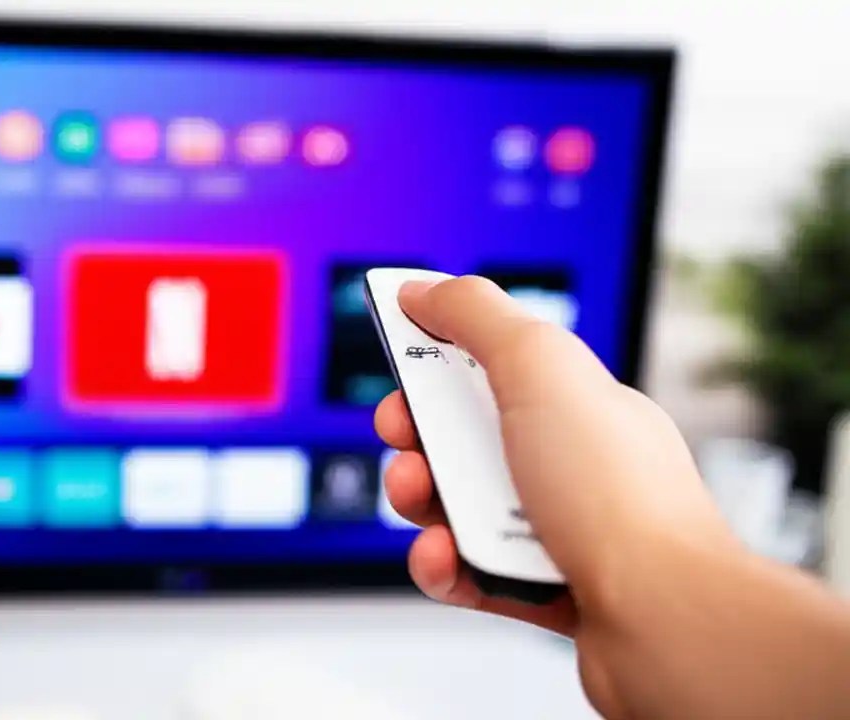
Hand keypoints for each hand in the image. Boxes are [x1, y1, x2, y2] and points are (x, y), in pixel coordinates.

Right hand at [375, 276, 849, 717]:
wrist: (666, 618)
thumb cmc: (618, 496)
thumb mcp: (539, 367)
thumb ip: (476, 315)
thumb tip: (424, 287)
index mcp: (575, 401)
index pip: (493, 361)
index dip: (438, 353)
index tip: (400, 350)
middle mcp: (567, 461)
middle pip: (461, 435)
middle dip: (415, 435)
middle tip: (409, 440)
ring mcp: (555, 528)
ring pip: (456, 505)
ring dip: (421, 501)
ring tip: (428, 506)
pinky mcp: (537, 589)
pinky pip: (465, 570)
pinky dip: (444, 565)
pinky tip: (450, 560)